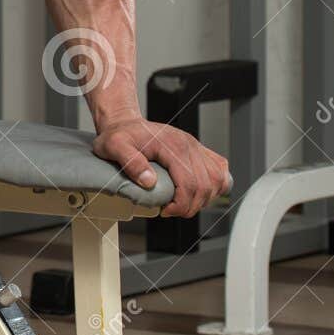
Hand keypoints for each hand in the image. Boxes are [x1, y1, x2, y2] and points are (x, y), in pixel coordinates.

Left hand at [93, 116, 231, 217]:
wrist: (125, 123)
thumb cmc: (119, 135)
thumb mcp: (114, 147)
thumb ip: (131, 163)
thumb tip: (149, 182)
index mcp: (172, 146)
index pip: (189, 183)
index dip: (181, 205)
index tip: (165, 211)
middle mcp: (189, 145)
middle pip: (205, 186)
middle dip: (191, 206)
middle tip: (172, 211)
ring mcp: (196, 147)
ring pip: (218, 180)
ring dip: (204, 199)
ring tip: (184, 204)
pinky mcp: (198, 150)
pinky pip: (220, 170)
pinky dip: (216, 186)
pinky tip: (200, 192)